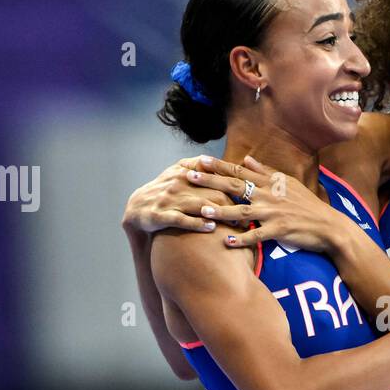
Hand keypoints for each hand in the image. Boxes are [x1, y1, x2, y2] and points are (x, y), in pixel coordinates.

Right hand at [121, 156, 245, 236]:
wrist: (137, 208)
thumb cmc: (166, 191)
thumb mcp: (180, 173)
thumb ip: (200, 166)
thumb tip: (227, 162)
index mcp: (185, 170)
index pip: (215, 173)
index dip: (235, 182)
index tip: (252, 192)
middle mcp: (178, 182)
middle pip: (213, 190)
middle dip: (234, 203)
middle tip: (251, 214)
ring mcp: (169, 199)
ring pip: (200, 205)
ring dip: (221, 214)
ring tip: (237, 222)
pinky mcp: (161, 215)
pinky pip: (182, 219)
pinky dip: (197, 223)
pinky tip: (211, 227)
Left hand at [195, 155, 349, 256]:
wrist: (328, 225)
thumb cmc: (307, 205)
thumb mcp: (288, 183)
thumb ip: (266, 172)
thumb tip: (247, 159)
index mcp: (270, 182)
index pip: (240, 170)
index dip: (219, 165)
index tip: (199, 160)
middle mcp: (269, 195)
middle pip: (235, 186)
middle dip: (211, 181)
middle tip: (190, 177)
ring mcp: (274, 213)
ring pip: (242, 211)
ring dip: (222, 210)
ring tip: (203, 210)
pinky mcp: (279, 230)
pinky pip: (257, 236)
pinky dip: (242, 239)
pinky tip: (227, 242)